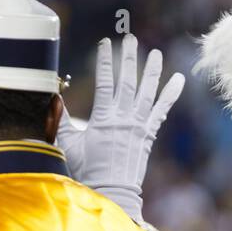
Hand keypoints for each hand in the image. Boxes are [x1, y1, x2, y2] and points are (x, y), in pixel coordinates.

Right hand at [57, 35, 184, 223]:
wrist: (112, 192)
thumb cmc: (87, 170)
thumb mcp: (69, 143)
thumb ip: (61, 119)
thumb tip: (52, 98)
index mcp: (103, 118)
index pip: (104, 81)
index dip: (105, 61)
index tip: (105, 43)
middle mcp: (123, 118)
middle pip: (127, 81)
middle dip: (129, 58)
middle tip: (131, 38)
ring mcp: (139, 126)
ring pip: (147, 92)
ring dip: (152, 71)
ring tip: (156, 54)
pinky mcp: (149, 135)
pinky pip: (162, 110)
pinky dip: (170, 94)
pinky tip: (179, 80)